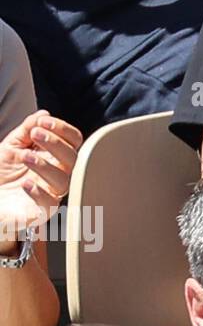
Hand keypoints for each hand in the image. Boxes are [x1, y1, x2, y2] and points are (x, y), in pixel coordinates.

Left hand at [0, 111, 82, 248]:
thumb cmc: (1, 175)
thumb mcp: (10, 146)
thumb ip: (26, 129)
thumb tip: (43, 114)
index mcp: (55, 157)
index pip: (74, 141)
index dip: (63, 129)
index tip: (43, 122)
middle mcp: (57, 174)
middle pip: (74, 158)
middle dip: (56, 143)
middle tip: (36, 133)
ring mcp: (51, 192)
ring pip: (63, 180)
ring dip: (45, 165)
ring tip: (24, 156)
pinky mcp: (41, 211)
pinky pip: (49, 203)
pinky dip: (39, 192)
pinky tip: (25, 184)